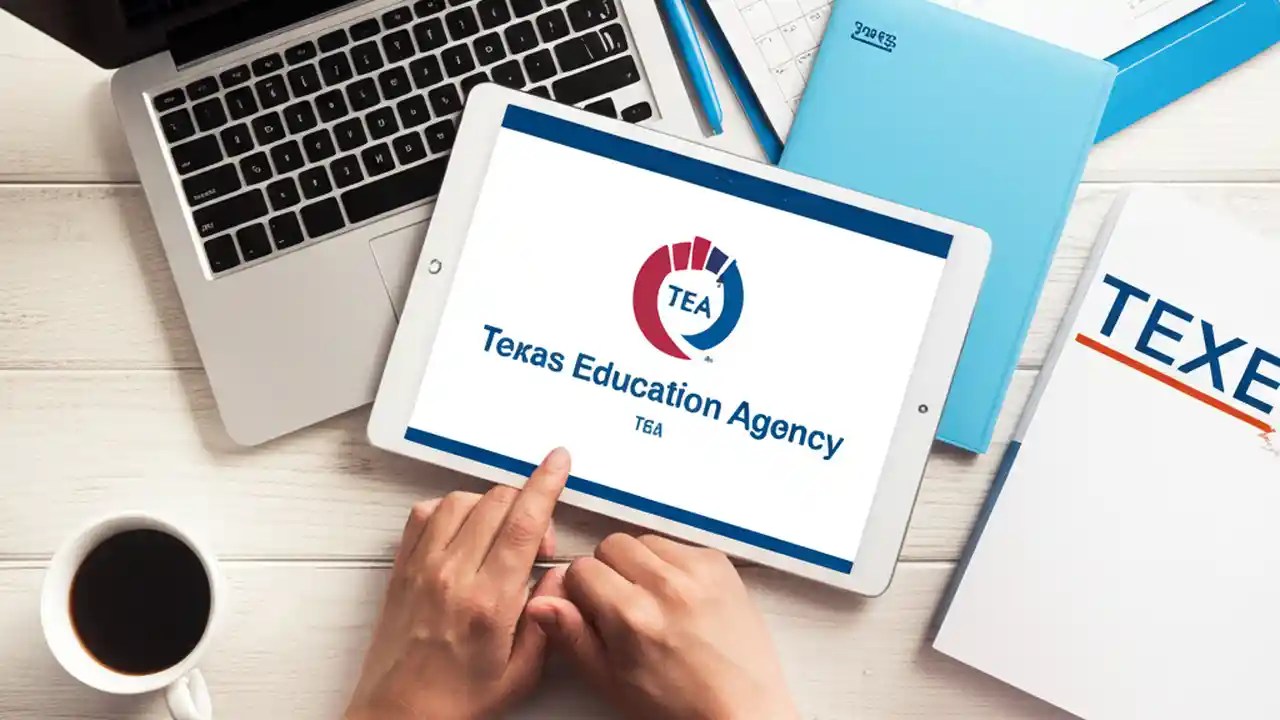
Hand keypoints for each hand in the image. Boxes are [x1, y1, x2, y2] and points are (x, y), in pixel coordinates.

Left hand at [344, 448, 570, 719]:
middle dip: (527, 507)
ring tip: (500, 538)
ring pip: (462, 500)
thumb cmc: (456, 699)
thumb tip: (560, 577)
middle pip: (497, 502)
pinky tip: (464, 534)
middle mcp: (453, 575)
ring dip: (490, 507)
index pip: (522, 522)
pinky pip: (425, 514)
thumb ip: (547, 617)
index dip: (545, 484)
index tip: (557, 464)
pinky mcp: (402, 567)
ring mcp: (422, 567)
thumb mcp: (522, 671)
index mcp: (488, 601)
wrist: (400, 715)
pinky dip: (450, 511)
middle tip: (536, 543)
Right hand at [526, 534, 798, 719]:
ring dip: (641, 564)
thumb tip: (540, 602)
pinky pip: (679, 546)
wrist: (741, 710)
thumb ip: (572, 637)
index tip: (594, 611)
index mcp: (631, 615)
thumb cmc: (679, 706)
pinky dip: (673, 565)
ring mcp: (697, 571)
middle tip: (624, 606)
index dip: (582, 592)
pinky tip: (680, 599)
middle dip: (609, 572)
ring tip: (654, 603)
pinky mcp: (720, 565)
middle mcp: (665, 585)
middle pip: (611, 545)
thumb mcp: (611, 681)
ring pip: (644, 541)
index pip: (581, 569)